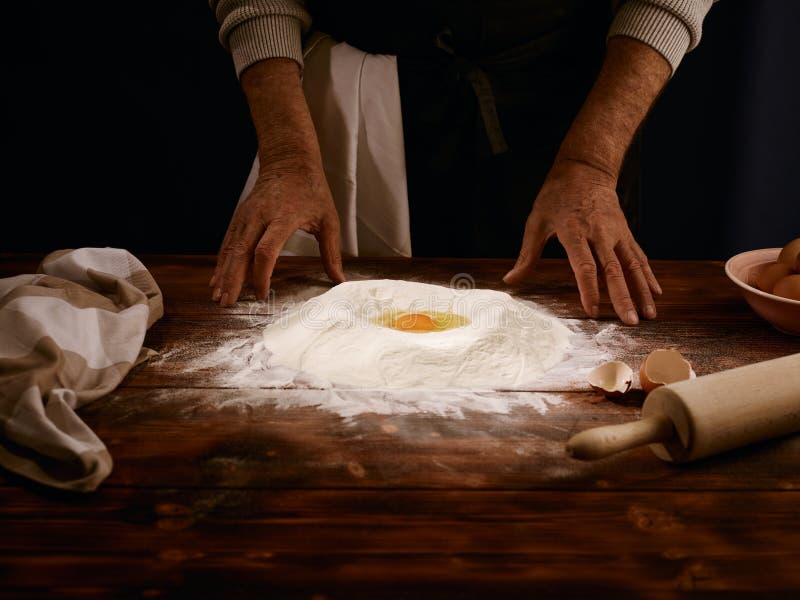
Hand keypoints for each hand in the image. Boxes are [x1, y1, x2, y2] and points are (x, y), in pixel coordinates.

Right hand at [210, 162, 345, 305]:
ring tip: (217, 297)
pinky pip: (228, 242)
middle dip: (233, 280)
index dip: (261, 275)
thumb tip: (340, 281)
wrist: (289, 161)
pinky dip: (221, 262)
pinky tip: (216, 279)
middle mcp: (259, 217)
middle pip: (241, 252)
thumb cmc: (312, 191)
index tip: (261, 295)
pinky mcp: (240, 217)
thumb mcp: (328, 219)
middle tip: (228, 304)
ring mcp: (246, 216)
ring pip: (231, 248)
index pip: (266, 251)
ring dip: (223, 274)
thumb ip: (332, 252)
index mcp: (283, 217)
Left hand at [503, 160, 660, 323]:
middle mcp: (600, 233)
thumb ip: (527, 254)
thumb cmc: (556, 196)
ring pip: (632, 265)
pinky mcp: (626, 233)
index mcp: (575, 231)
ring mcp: (617, 233)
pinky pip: (639, 257)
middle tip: (631, 322)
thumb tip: (511, 280)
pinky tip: (655, 293)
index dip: (589, 289)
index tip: (593, 310)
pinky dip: (648, 275)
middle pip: (613, 270)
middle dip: (623, 297)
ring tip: (649, 315)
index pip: (584, 265)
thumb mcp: (536, 221)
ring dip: (642, 291)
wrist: (585, 169)